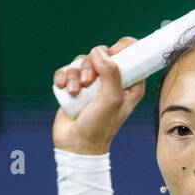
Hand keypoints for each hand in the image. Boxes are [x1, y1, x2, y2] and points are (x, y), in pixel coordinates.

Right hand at [52, 37, 145, 155]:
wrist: (75, 144)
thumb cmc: (99, 126)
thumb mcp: (112, 100)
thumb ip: (110, 73)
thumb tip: (99, 52)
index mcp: (130, 84)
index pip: (131, 54)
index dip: (120, 49)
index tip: (110, 56)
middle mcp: (113, 81)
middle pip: (102, 53)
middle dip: (91, 64)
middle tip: (88, 81)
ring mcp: (93, 83)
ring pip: (82, 61)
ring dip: (74, 73)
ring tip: (74, 91)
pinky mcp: (76, 86)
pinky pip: (68, 69)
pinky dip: (64, 76)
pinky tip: (63, 88)